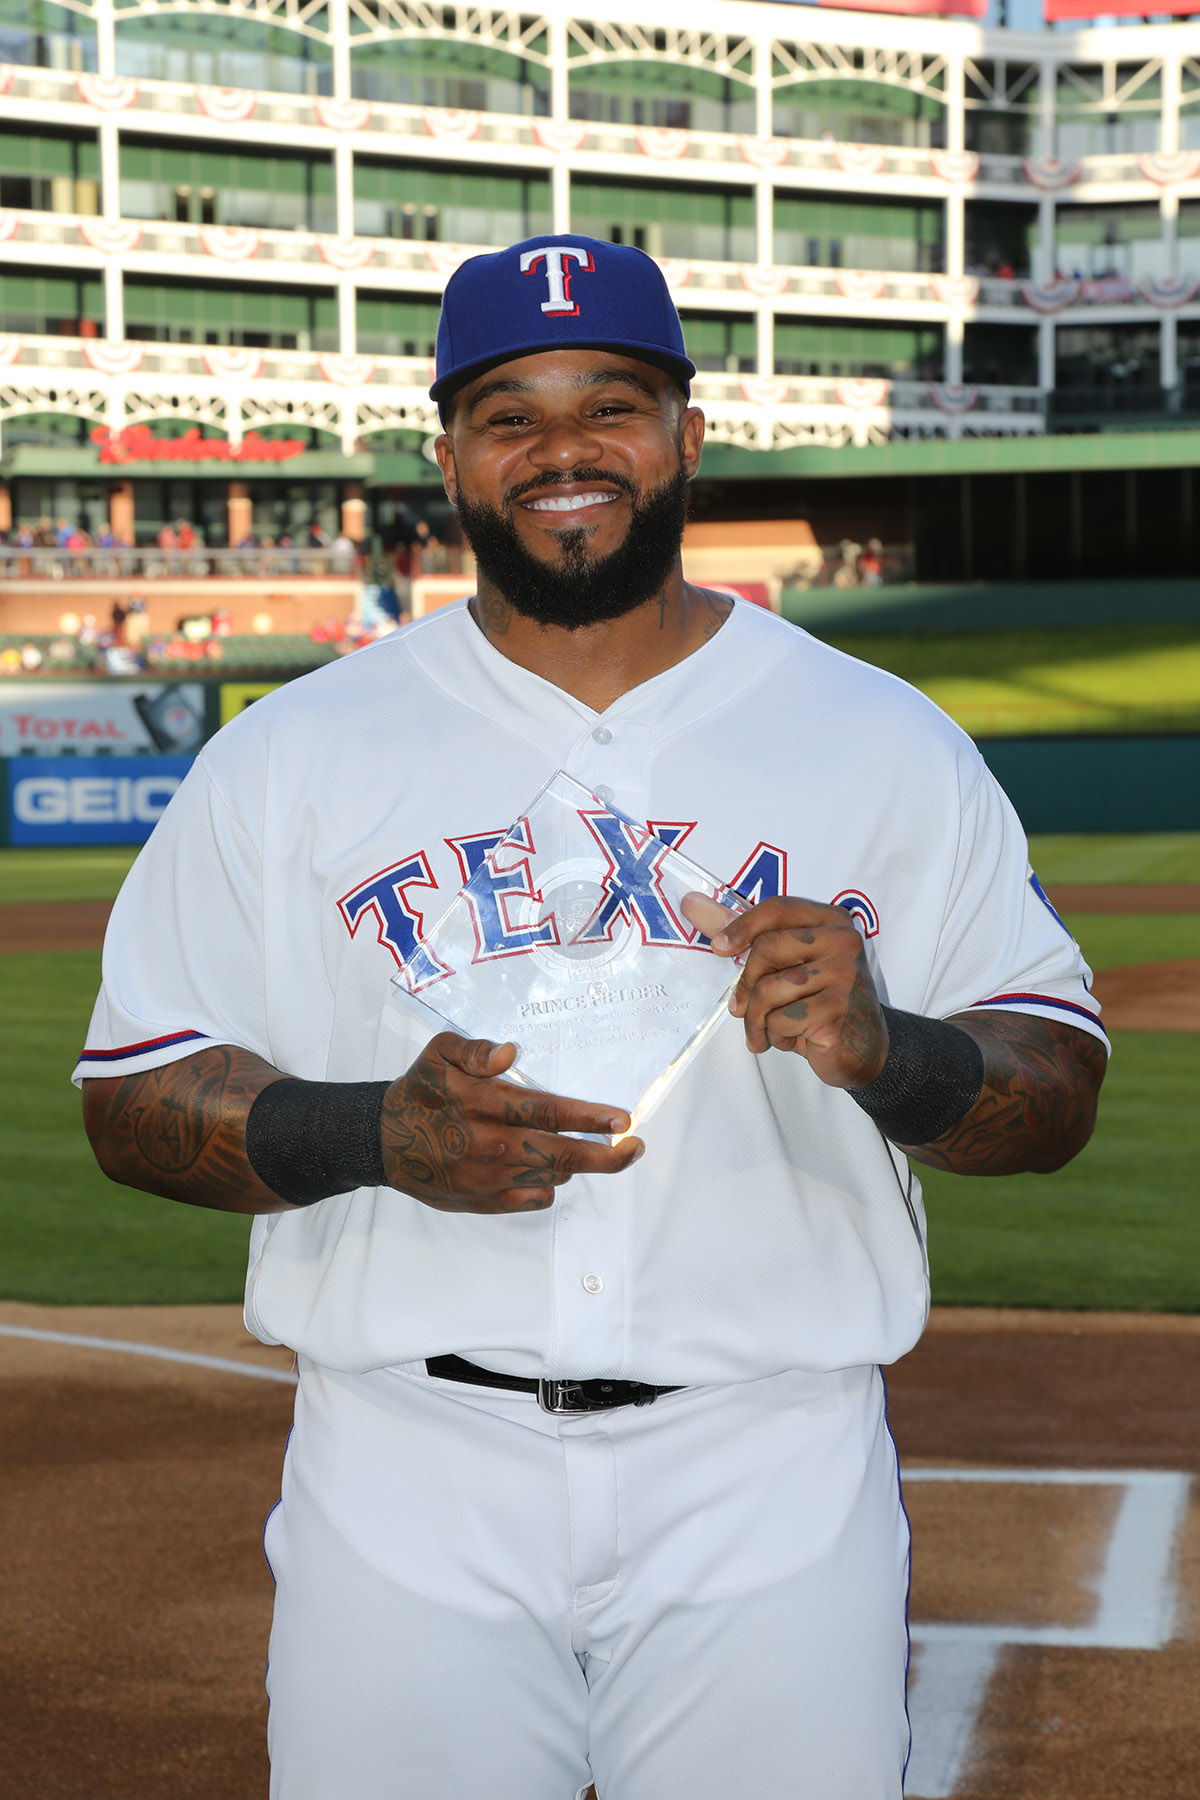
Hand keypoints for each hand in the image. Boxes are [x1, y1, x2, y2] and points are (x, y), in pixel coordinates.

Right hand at [380, 1033, 643, 1213]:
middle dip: (606, 1156)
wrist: (383, 1141)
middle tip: (634, 1148)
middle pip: (562, 1156)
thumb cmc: (419, 1092)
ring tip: (580, 1150)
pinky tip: (543, 1169)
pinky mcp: (485, 1202)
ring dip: (572, 1166)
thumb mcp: (439, 1054)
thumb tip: (511, 1052)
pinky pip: (533, 1200)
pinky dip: (547, 1186)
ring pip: (552, 1178)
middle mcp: (491, 1147)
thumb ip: (475, 1050)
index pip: (547, 1112)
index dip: (588, 1118)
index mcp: (484, 1106)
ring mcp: (489, 1180)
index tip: (622, 1120)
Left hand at [682, 893, 888, 1089]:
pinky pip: (781, 1019)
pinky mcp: (837, 1010)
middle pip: (767, 949)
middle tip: (742, 1008)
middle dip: (746, 985)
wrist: (864, 1049)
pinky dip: (776, 1035)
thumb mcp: (787, 964)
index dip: (742, 927)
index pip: (777, 909)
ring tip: (768, 1030)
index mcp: (833, 921)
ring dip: (757, 1018)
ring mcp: (844, 975)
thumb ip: (744, 933)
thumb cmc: (818, 1002)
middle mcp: (844, 941)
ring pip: (769, 989)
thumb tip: (691, 903)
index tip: (719, 949)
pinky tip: (794, 1040)